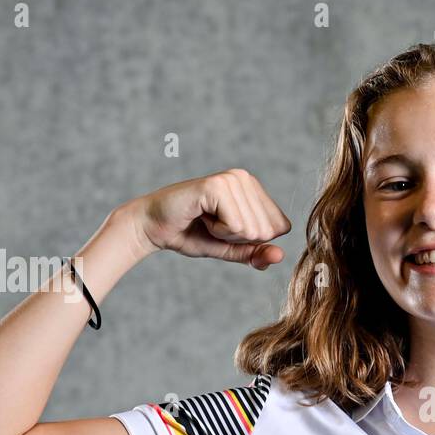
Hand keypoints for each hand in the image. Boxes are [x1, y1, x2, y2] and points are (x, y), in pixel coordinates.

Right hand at [127, 169, 291, 268]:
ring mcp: (232, 178)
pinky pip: (236, 225)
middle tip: (212, 225)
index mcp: (254, 188)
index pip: (281, 227)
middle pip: (267, 230)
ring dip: (226, 234)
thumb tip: (281, 256)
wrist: (153, 227)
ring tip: (206, 219)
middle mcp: (246, 178)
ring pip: (252, 229)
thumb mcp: (231, 248)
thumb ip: (256, 253)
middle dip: (238, 238)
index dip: (252, 240)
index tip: (225, 228)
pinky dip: (218, 231)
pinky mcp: (217, 185)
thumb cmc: (191, 234)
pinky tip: (201, 216)